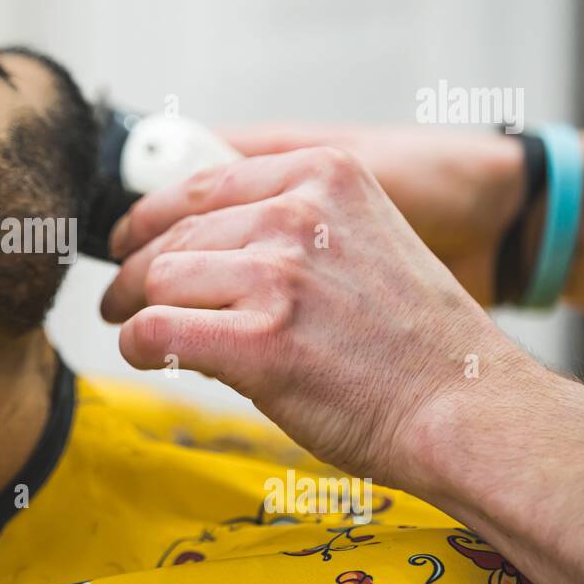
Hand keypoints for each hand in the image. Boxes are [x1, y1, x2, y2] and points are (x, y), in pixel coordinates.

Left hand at [100, 146, 534, 489]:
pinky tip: (145, 356)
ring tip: (132, 329)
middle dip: (135, 271)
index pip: (203, 185)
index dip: (148, 216)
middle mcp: (297, 213)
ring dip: (134, 309)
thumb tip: (198, 235)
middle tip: (117, 300)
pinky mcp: (258, 340)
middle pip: (174, 236)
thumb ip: (293, 222)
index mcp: (322, 175)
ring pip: (157, 281)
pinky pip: (155, 331)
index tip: (125, 239)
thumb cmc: (413, 340)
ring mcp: (278, 274)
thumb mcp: (363, 238)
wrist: (466, 408)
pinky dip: (137, 346)